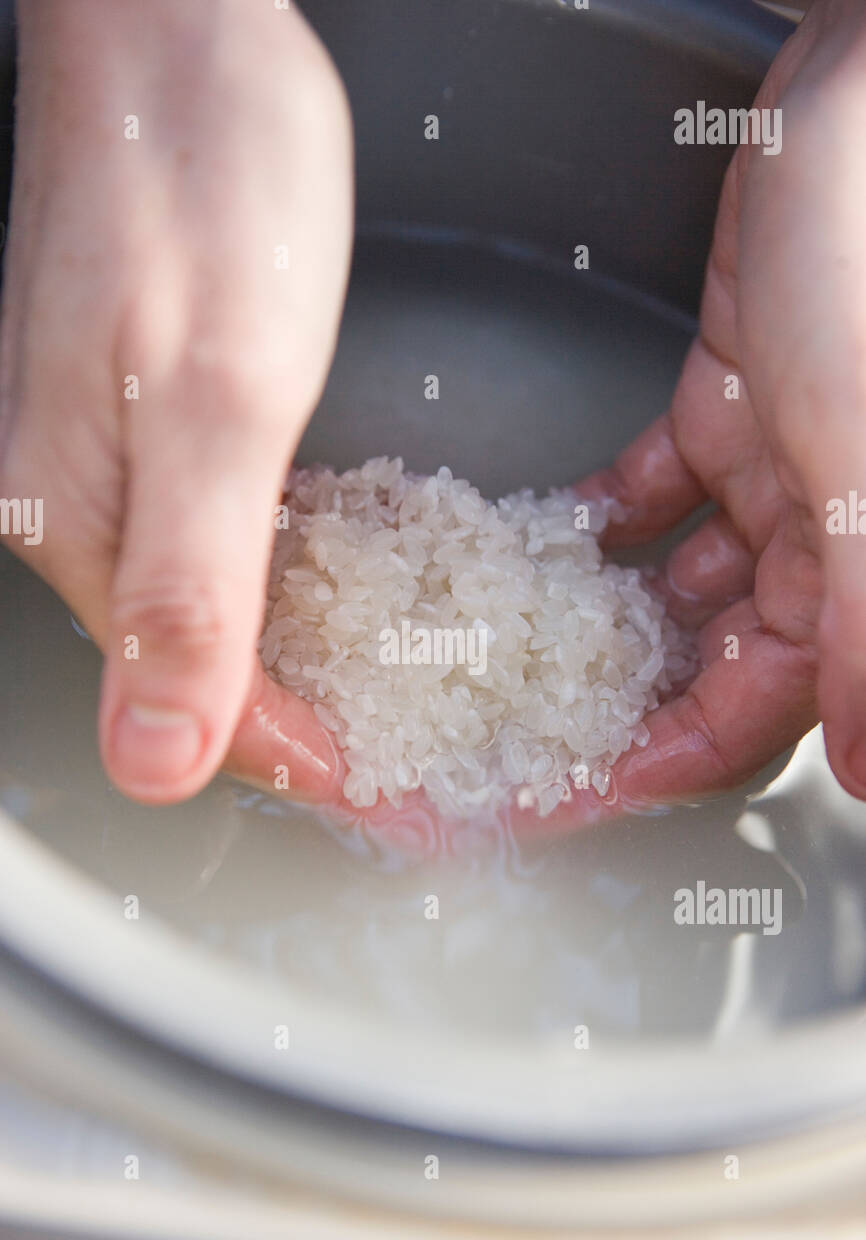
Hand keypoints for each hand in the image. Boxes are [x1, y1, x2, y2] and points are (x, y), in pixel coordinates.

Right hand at [0, 0, 350, 804]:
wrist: (173, 34)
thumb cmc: (198, 185)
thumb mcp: (216, 401)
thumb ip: (188, 592)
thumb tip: (152, 767)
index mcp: (78, 528)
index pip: (197, 707)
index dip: (305, 763)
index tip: (400, 794)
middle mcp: (80, 514)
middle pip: (205, 672)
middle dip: (314, 723)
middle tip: (422, 748)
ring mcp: (115, 466)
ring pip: (218, 612)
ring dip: (312, 655)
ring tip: (403, 688)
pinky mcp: (155, 422)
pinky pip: (227, 540)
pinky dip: (299, 575)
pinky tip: (350, 579)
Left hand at [576, 0, 865, 809]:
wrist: (857, 110)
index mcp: (855, 570)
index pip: (752, 712)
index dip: (660, 762)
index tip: (563, 793)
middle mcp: (821, 533)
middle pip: (711, 659)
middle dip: (620, 703)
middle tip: (520, 732)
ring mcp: (773, 468)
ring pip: (679, 583)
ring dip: (607, 620)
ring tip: (518, 654)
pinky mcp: (730, 402)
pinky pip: (660, 489)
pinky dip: (610, 519)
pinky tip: (558, 541)